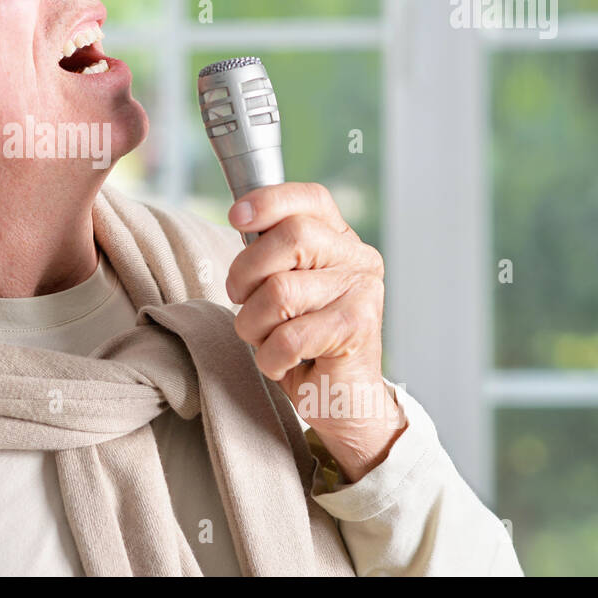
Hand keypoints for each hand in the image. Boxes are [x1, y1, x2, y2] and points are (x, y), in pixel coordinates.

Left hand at [225, 183, 406, 481]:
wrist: (342, 399)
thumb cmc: (305, 340)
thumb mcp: (286, 285)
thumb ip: (272, 252)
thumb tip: (241, 216)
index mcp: (340, 239)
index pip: (310, 199)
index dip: (269, 201)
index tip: (236, 218)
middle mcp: (358, 259)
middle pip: (290, 238)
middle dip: (246, 272)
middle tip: (241, 299)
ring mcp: (362, 293)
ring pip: (280, 292)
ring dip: (253, 324)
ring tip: (266, 338)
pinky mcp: (356, 331)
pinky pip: (287, 337)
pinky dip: (269, 357)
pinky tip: (281, 362)